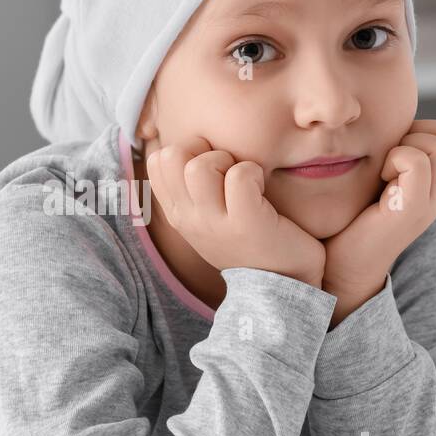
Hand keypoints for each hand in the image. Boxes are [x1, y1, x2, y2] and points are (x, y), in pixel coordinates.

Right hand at [147, 136, 325, 287]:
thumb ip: (193, 190)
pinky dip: (254, 172)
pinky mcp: (245, 224)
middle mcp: (188, 219)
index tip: (212, 168)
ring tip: (244, 180)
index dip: (187, 150)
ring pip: (200, 166)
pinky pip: (239, 176)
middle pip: (172, 156)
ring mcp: (213, 224)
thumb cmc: (248, 242)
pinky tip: (262, 190)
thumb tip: (189, 148)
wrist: (279, 287)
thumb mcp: (209, 219)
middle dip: (204, 151)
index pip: (157, 161)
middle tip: (227, 170)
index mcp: (177, 214)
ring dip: (229, 161)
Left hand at [321, 119, 435, 303]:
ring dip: (404, 146)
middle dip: (413, 133)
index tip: (387, 152)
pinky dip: (395, 159)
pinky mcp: (412, 211)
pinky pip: (417, 162)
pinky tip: (380, 181)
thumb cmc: (345, 222)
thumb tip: (377, 119)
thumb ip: (385, 153)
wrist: (337, 269)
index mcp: (432, 183)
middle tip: (385, 161)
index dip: (417, 129)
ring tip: (383, 172)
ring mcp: (430, 203)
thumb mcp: (371, 178)